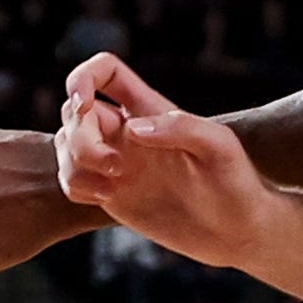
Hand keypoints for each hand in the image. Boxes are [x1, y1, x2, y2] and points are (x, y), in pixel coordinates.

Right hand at [58, 55, 279, 271]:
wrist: (236, 231)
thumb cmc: (237, 182)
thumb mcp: (219, 148)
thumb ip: (181, 128)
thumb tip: (132, 129)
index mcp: (150, 109)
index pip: (104, 71)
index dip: (83, 78)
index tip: (85, 105)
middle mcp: (128, 130)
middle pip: (74, 111)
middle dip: (81, 138)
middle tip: (116, 166)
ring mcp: (116, 162)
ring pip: (65, 144)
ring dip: (75, 164)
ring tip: (114, 187)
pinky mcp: (110, 193)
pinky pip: (70, 179)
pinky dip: (74, 186)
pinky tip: (107, 199)